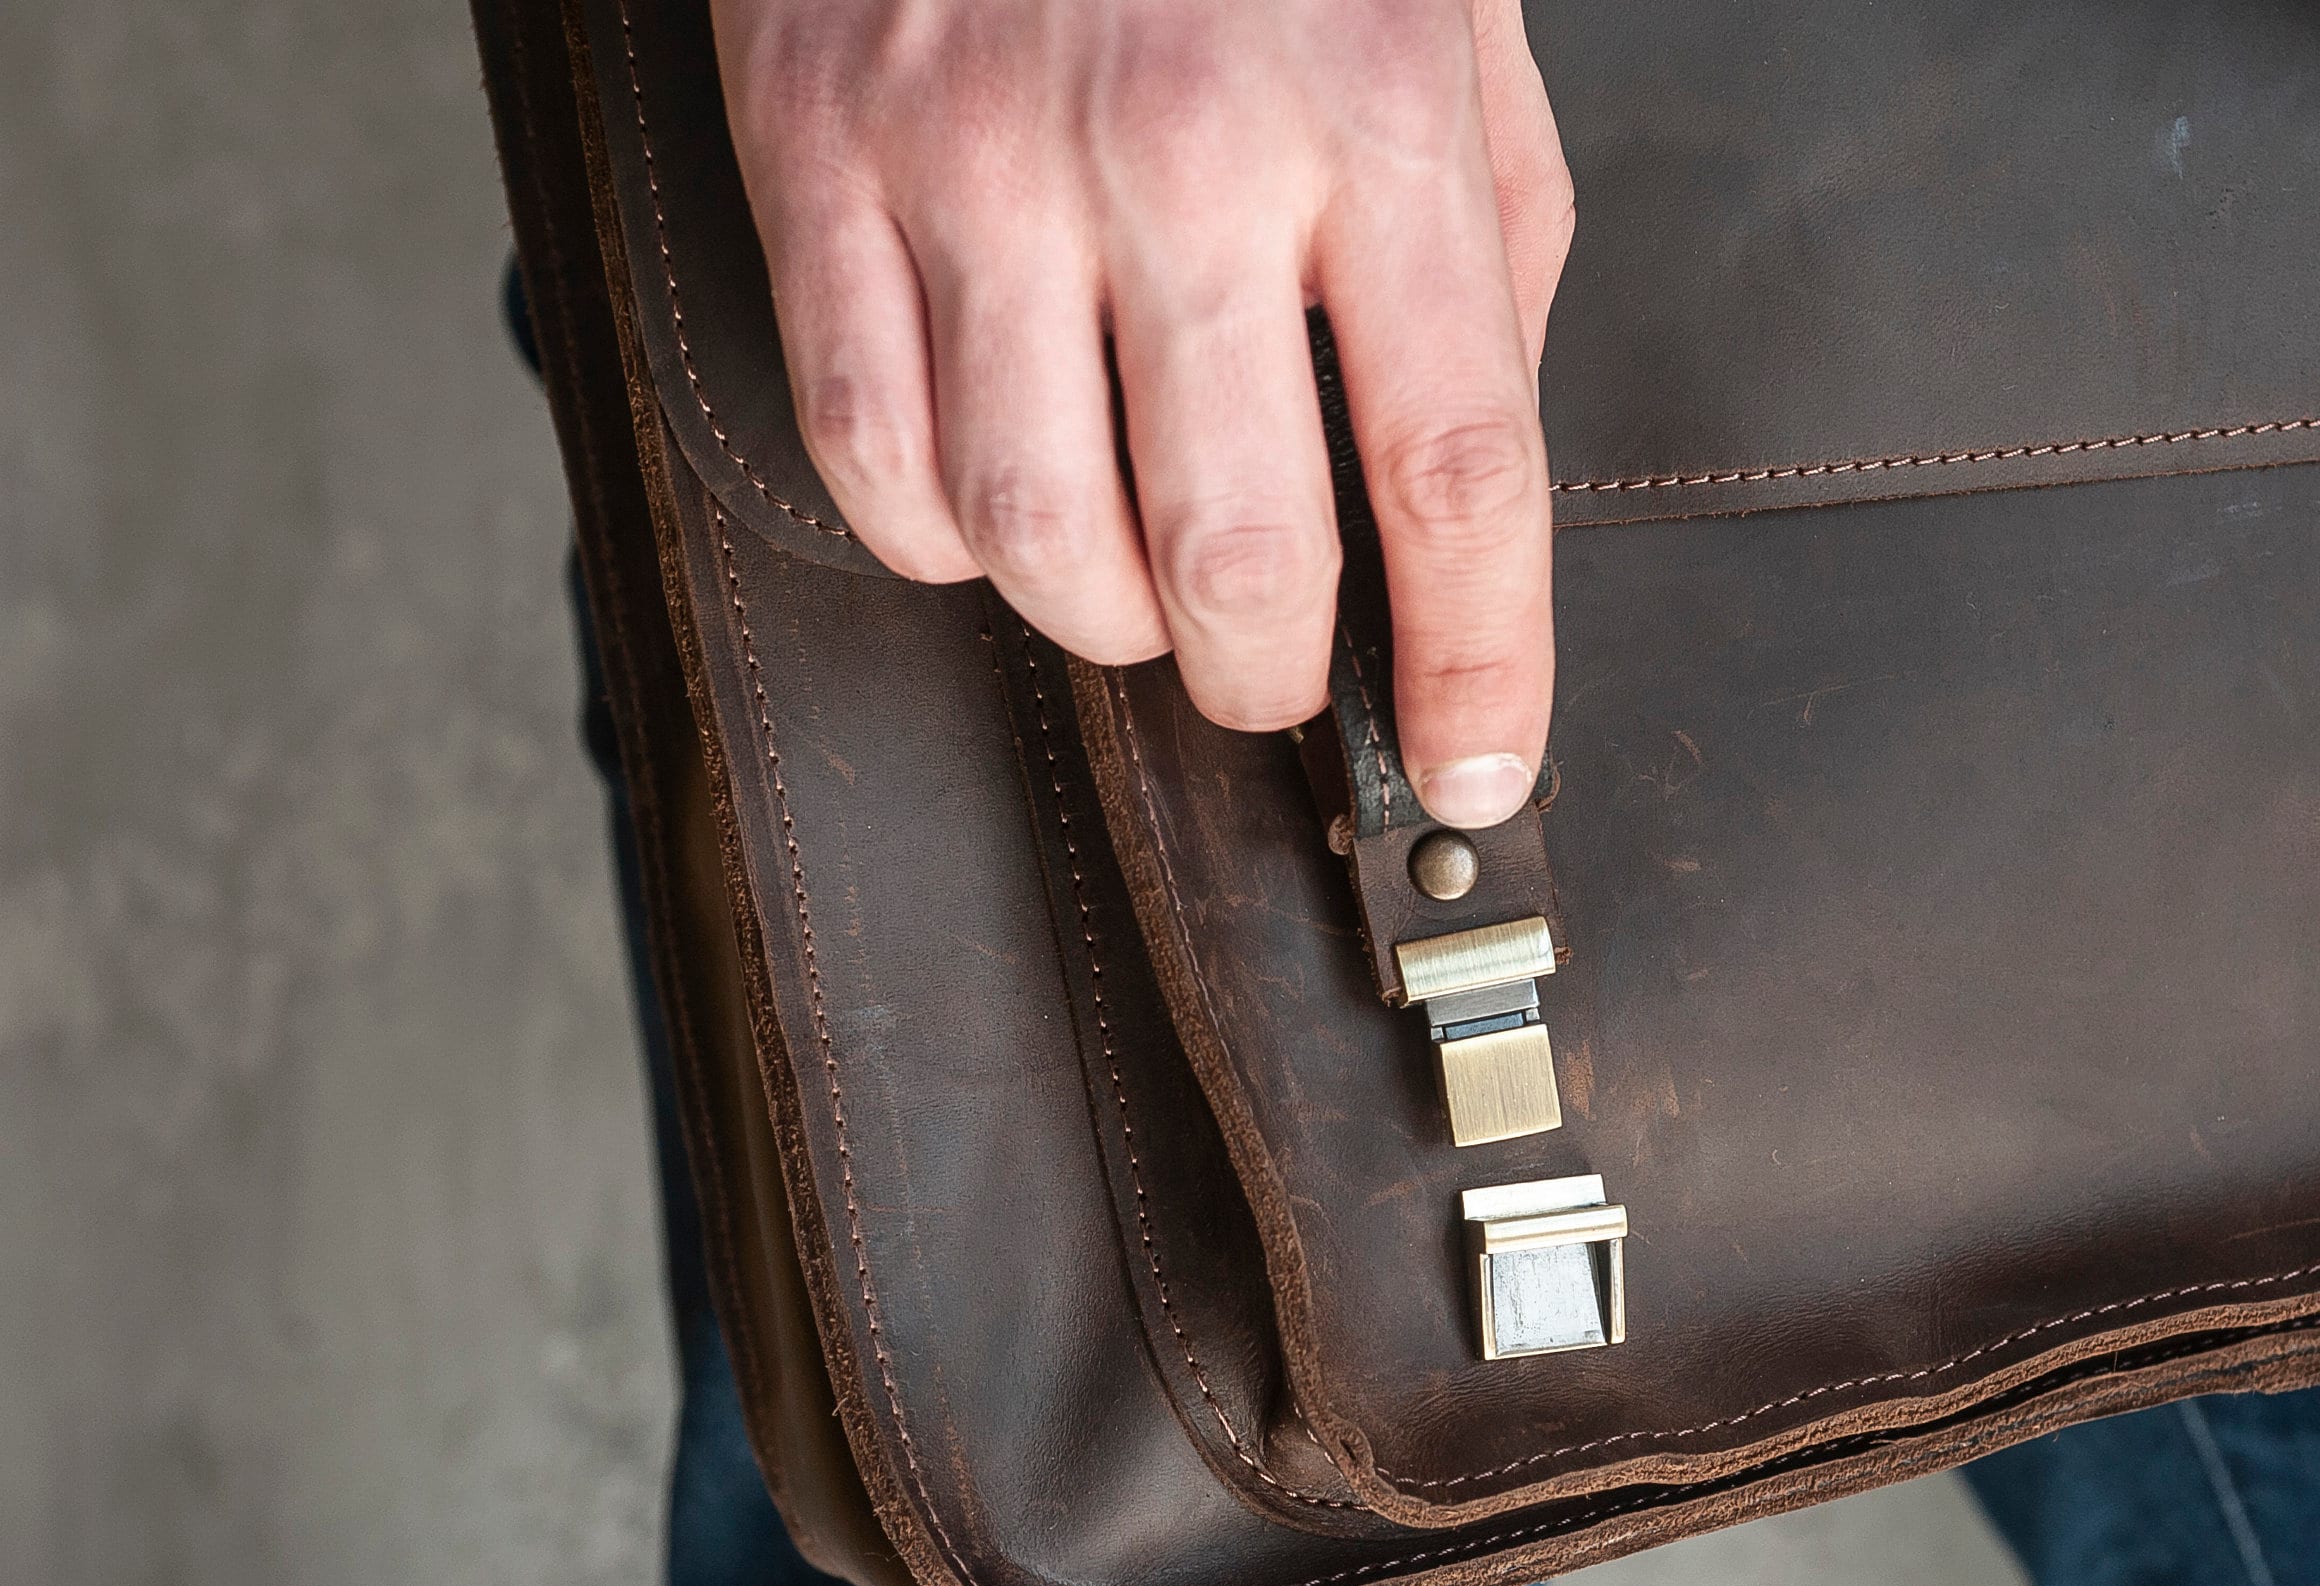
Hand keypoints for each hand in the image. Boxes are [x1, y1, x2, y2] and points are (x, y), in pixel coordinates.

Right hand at [712, 0, 1572, 826]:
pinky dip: (939, 538)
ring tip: (1135, 584)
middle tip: (1277, 681)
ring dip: (1101, 622)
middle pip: (1232, 552)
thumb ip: (1475, 258)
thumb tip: (1457, 494)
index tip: (1482, 760)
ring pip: (1033, 539)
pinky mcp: (820, 160)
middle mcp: (1177, 153)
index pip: (1456, 468)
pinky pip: (868, 456)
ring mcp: (977, 161)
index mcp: (1372, 117)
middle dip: (1267, 679)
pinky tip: (995, 499)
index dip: (1477, 657)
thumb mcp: (1445, 31)